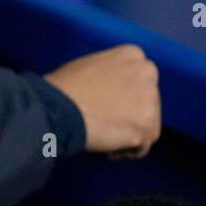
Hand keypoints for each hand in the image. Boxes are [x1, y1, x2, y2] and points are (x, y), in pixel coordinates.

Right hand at [44, 44, 160, 157]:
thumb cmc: (63, 87)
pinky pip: (143, 146)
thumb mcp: (89, 65)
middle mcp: (147, 74)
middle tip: (106, 123)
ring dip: (130, 134)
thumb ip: (110, 73)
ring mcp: (149, 102)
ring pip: (148, 125)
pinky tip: (109, 149)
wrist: (56, 108)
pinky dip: (127, 151)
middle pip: (148, 102)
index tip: (108, 106)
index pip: (140, 79)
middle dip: (131, 115)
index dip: (125, 96)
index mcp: (133, 55)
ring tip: (106, 138)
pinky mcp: (145, 127)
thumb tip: (113, 89)